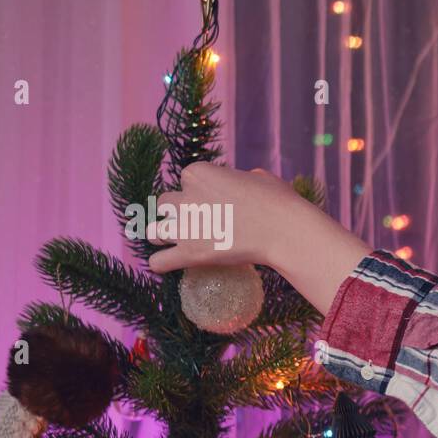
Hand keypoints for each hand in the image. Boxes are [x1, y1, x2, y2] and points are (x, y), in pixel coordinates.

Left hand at [148, 163, 371, 314]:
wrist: (283, 231)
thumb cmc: (278, 202)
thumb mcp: (259, 177)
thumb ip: (241, 179)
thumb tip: (243, 183)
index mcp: (199, 173)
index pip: (187, 180)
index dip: (200, 191)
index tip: (215, 202)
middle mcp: (185, 198)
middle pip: (165, 204)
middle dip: (178, 212)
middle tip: (197, 222)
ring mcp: (185, 227)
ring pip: (154, 231)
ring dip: (164, 235)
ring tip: (180, 242)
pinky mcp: (190, 254)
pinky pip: (159, 262)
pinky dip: (161, 264)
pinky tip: (168, 264)